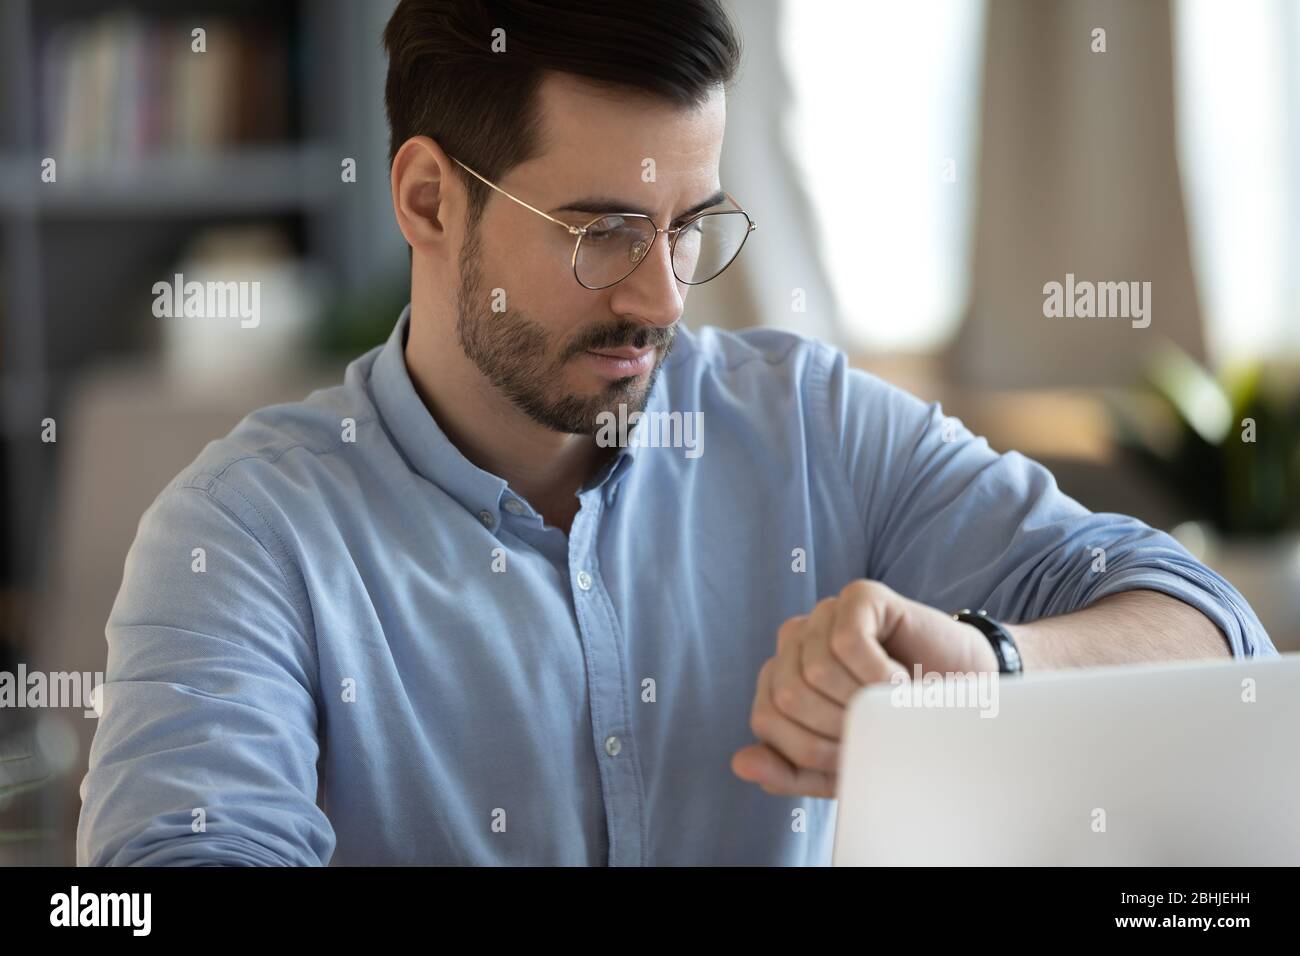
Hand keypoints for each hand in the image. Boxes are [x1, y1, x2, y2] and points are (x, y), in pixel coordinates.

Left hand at [730, 579, 998, 797]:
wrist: (967, 702)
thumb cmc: (898, 730)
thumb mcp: (841, 766)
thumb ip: (790, 769)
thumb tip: (741, 763)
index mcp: (781, 679)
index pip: (765, 719)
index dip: (811, 749)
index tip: (855, 753)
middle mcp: (795, 642)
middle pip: (787, 695)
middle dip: (836, 727)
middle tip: (877, 730)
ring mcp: (823, 614)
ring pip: (815, 670)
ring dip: (862, 702)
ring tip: (893, 705)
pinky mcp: (859, 596)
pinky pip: (846, 641)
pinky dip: (877, 673)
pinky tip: (900, 680)